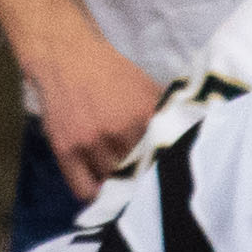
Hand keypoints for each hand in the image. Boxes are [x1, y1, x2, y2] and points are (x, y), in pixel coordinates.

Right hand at [31, 33, 165, 202]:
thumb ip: (166, 115)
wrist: (67, 56)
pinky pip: (83, 188)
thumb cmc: (110, 72)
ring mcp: (90, 142)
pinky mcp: (65, 149)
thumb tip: (186, 141)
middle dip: (144, 181)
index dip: (166, 171)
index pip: (164, 160)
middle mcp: (119, 132)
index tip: (168, 178)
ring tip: (123, 186)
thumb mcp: (147, 88)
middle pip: (139, 176)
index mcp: (145, 116)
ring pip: (112, 184)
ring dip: (119, 187)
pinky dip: (94, 194)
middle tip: (146, 185)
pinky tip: (100, 189)